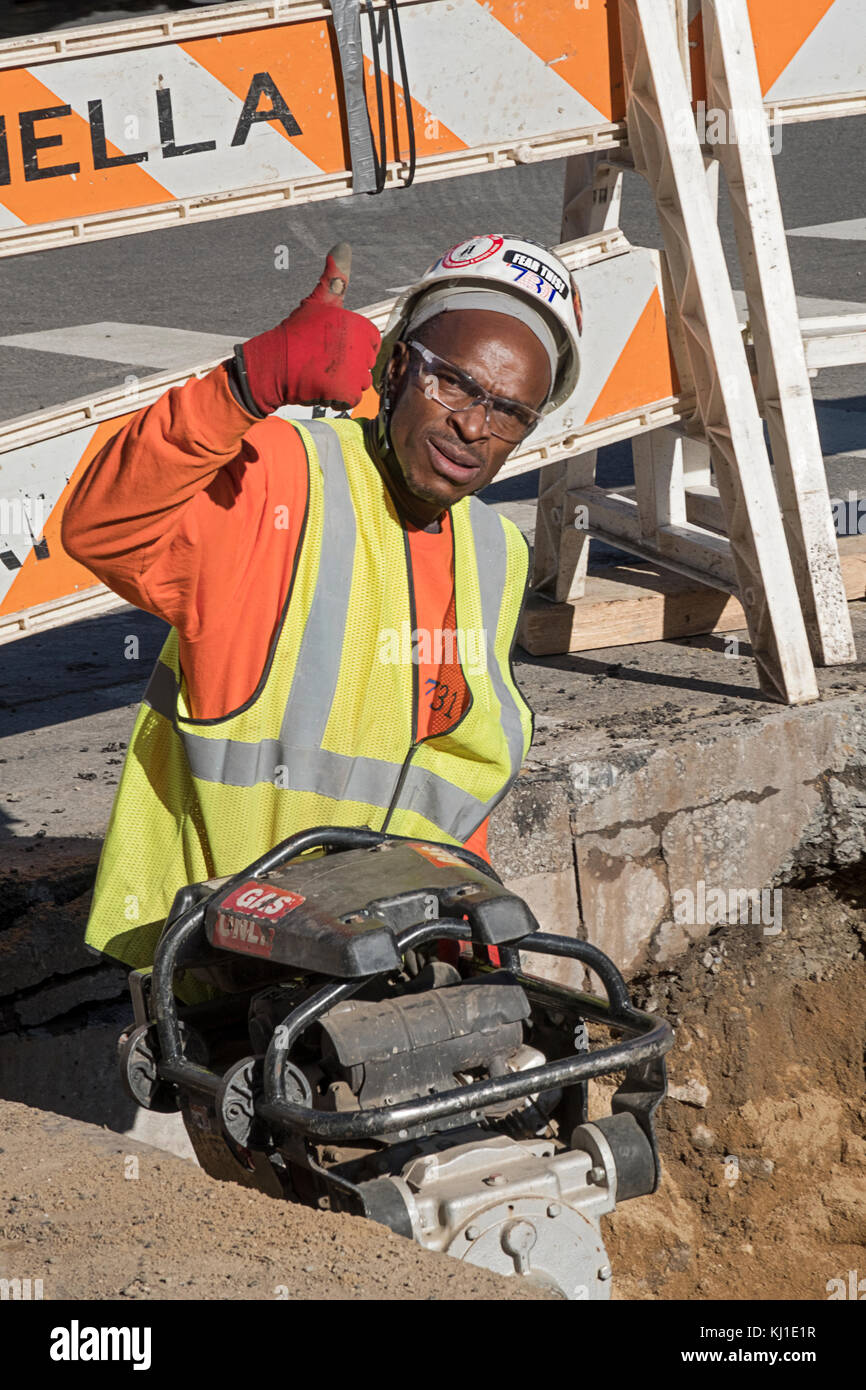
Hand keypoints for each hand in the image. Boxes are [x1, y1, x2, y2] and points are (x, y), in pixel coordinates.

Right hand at [238, 243, 380, 412]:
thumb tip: (343, 245)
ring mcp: (352, 369)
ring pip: (360, 382)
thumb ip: (335, 277)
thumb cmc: (296, 335)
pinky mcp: (344, 390)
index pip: (371, 341)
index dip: (353, 346)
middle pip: (367, 363)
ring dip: (343, 382)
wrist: (272, 365)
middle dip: (348, 366)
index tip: (332, 345)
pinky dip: (337, 397)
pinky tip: (322, 386)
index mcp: (357, 324)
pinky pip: (351, 398)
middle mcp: (358, 346)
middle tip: (323, 360)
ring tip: (322, 372)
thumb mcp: (318, 302)